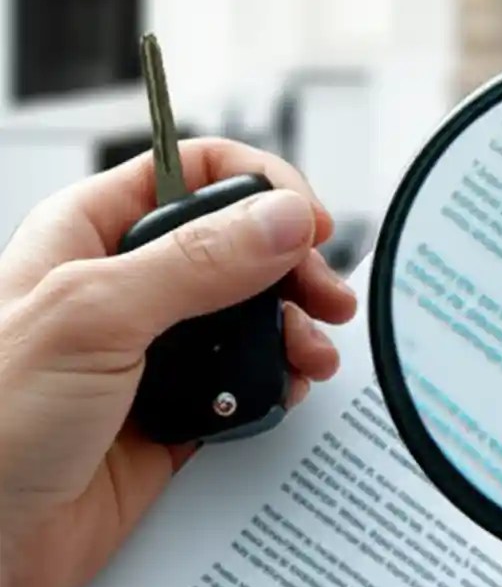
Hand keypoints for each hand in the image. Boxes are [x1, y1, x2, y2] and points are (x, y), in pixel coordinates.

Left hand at [0, 138, 357, 586]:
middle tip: (324, 296)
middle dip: (294, 267)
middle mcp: (127, 287)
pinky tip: (282, 393)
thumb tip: (282, 217)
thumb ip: (197, 261)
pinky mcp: (177, 413)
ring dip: (295, 331)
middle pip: (239, 246)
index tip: (307, 222)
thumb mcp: (94, 316)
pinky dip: (279, 386)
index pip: (193, 173)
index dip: (260, 187)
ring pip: (252, 318)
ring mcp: (155, 353)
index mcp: (91, 234)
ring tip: (308, 355)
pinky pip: (248, 385)